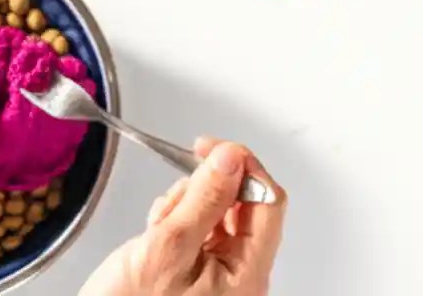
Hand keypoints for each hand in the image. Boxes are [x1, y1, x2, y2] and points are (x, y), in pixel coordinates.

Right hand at [80, 139, 286, 295]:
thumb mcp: (167, 248)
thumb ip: (204, 200)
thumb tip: (231, 158)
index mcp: (247, 275)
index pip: (268, 202)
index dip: (243, 167)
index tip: (210, 148)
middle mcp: (240, 275)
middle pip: (243, 206)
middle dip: (207, 190)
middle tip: (176, 197)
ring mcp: (218, 274)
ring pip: (217, 213)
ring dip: (186, 204)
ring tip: (157, 225)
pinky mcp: (195, 270)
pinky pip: (198, 228)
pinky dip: (176, 218)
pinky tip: (155, 231)